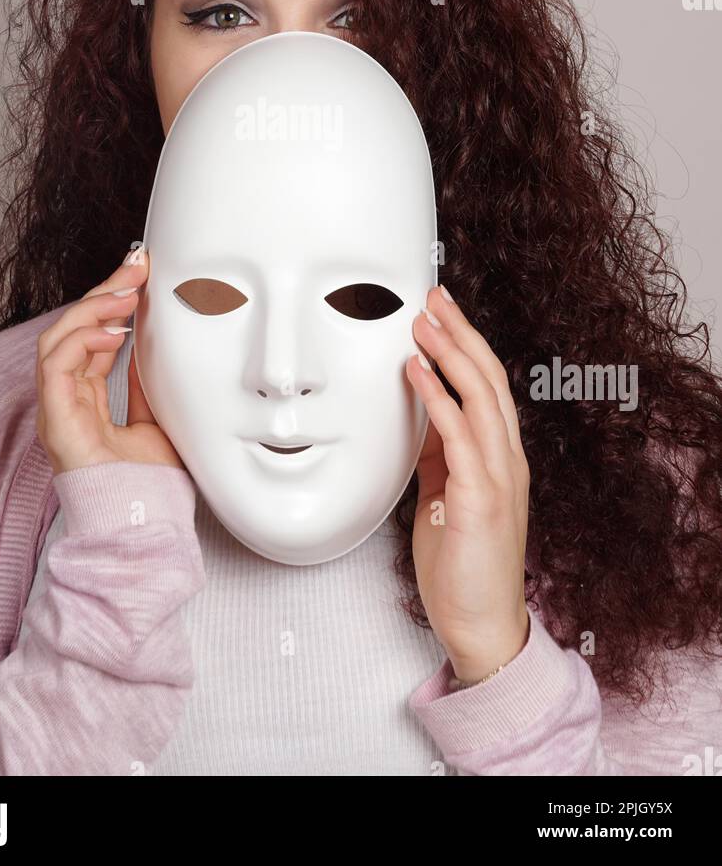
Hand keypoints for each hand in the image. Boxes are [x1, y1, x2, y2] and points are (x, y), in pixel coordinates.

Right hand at [36, 248, 183, 476]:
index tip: (140, 272)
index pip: (91, 336)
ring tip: (128, 292)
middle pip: (72, 330)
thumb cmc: (148, 483)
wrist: (143, 524)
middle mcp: (67, 399)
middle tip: (136, 265)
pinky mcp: (56, 419)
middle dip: (103, 292)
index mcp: (87, 397)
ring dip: (92, 308)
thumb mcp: (157, 417)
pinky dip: (81, 341)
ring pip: (57, 339)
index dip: (111, 301)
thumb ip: (148, 383)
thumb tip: (156, 344)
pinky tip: (114, 331)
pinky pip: (55, 366)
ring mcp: (57, 409)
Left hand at [406, 285, 529, 683]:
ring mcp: (498, 478)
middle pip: (489, 378)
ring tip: (423, 322)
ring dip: (449, 354)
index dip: (466, 344)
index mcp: (499, 457)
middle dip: (460, 332)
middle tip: (433, 296)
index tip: (440, 313)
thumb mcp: (445, 496)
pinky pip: (458, 436)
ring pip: (480, 397)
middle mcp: (506, 460)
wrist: (482, 626)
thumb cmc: (463, 567)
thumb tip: (421, 418)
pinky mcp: (482, 499)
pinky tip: (416, 373)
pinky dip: (437, 398)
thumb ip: (439, 456)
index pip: (487, 385)